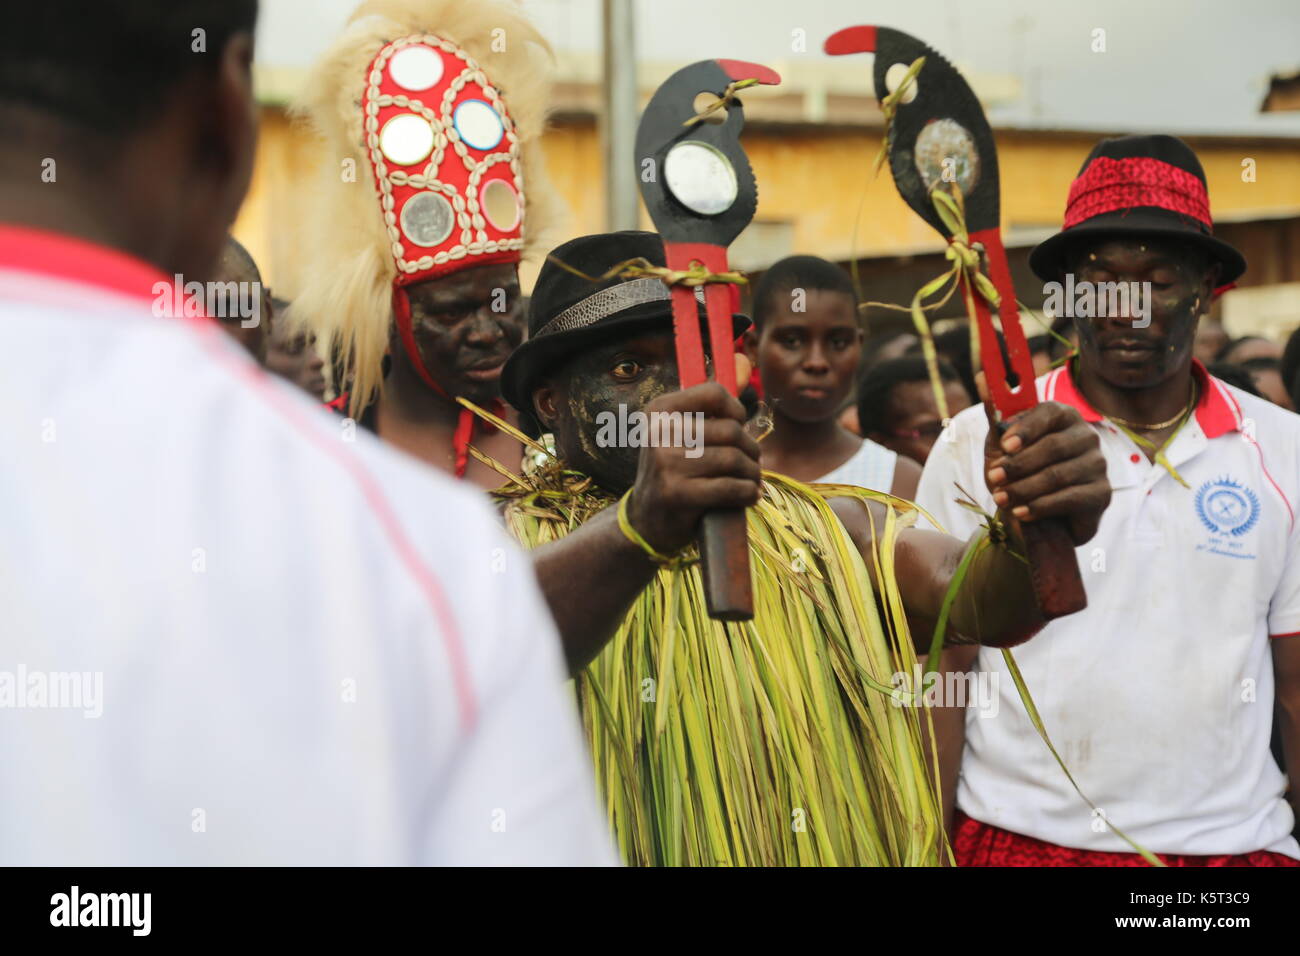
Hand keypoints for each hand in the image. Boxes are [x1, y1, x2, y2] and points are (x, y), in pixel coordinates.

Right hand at [625, 370, 760, 555]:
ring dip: (753, 474)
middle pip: (731, 431)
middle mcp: (658, 434)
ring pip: (734, 460)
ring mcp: (666, 465)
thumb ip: (711, 404)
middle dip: (752, 450)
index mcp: (659, 411)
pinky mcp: (677, 495)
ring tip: (752, 480)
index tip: (738, 428)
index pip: (714, 393)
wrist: (645, 521)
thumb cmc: (674, 471)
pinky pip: (730, 487)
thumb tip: (741, 362)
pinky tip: (749, 496)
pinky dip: (748, 493)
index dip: (737, 411)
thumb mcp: (682, 434)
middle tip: (753, 463)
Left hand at [983, 401, 1109, 544]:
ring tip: (1001, 499)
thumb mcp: (1001, 444)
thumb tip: (983, 377)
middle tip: (994, 479)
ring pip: (1058, 475)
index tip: (1005, 445)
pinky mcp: (1101, 494)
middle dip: (1018, 465)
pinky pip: (1070, 498)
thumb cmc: (1018, 473)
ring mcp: (1098, 465)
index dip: (1027, 428)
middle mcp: (1086, 436)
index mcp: (1063, 417)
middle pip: (1053, 447)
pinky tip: (1021, 512)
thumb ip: (996, 414)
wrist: (1033, 515)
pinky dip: (1040, 506)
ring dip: (1023, 489)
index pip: (1049, 412)